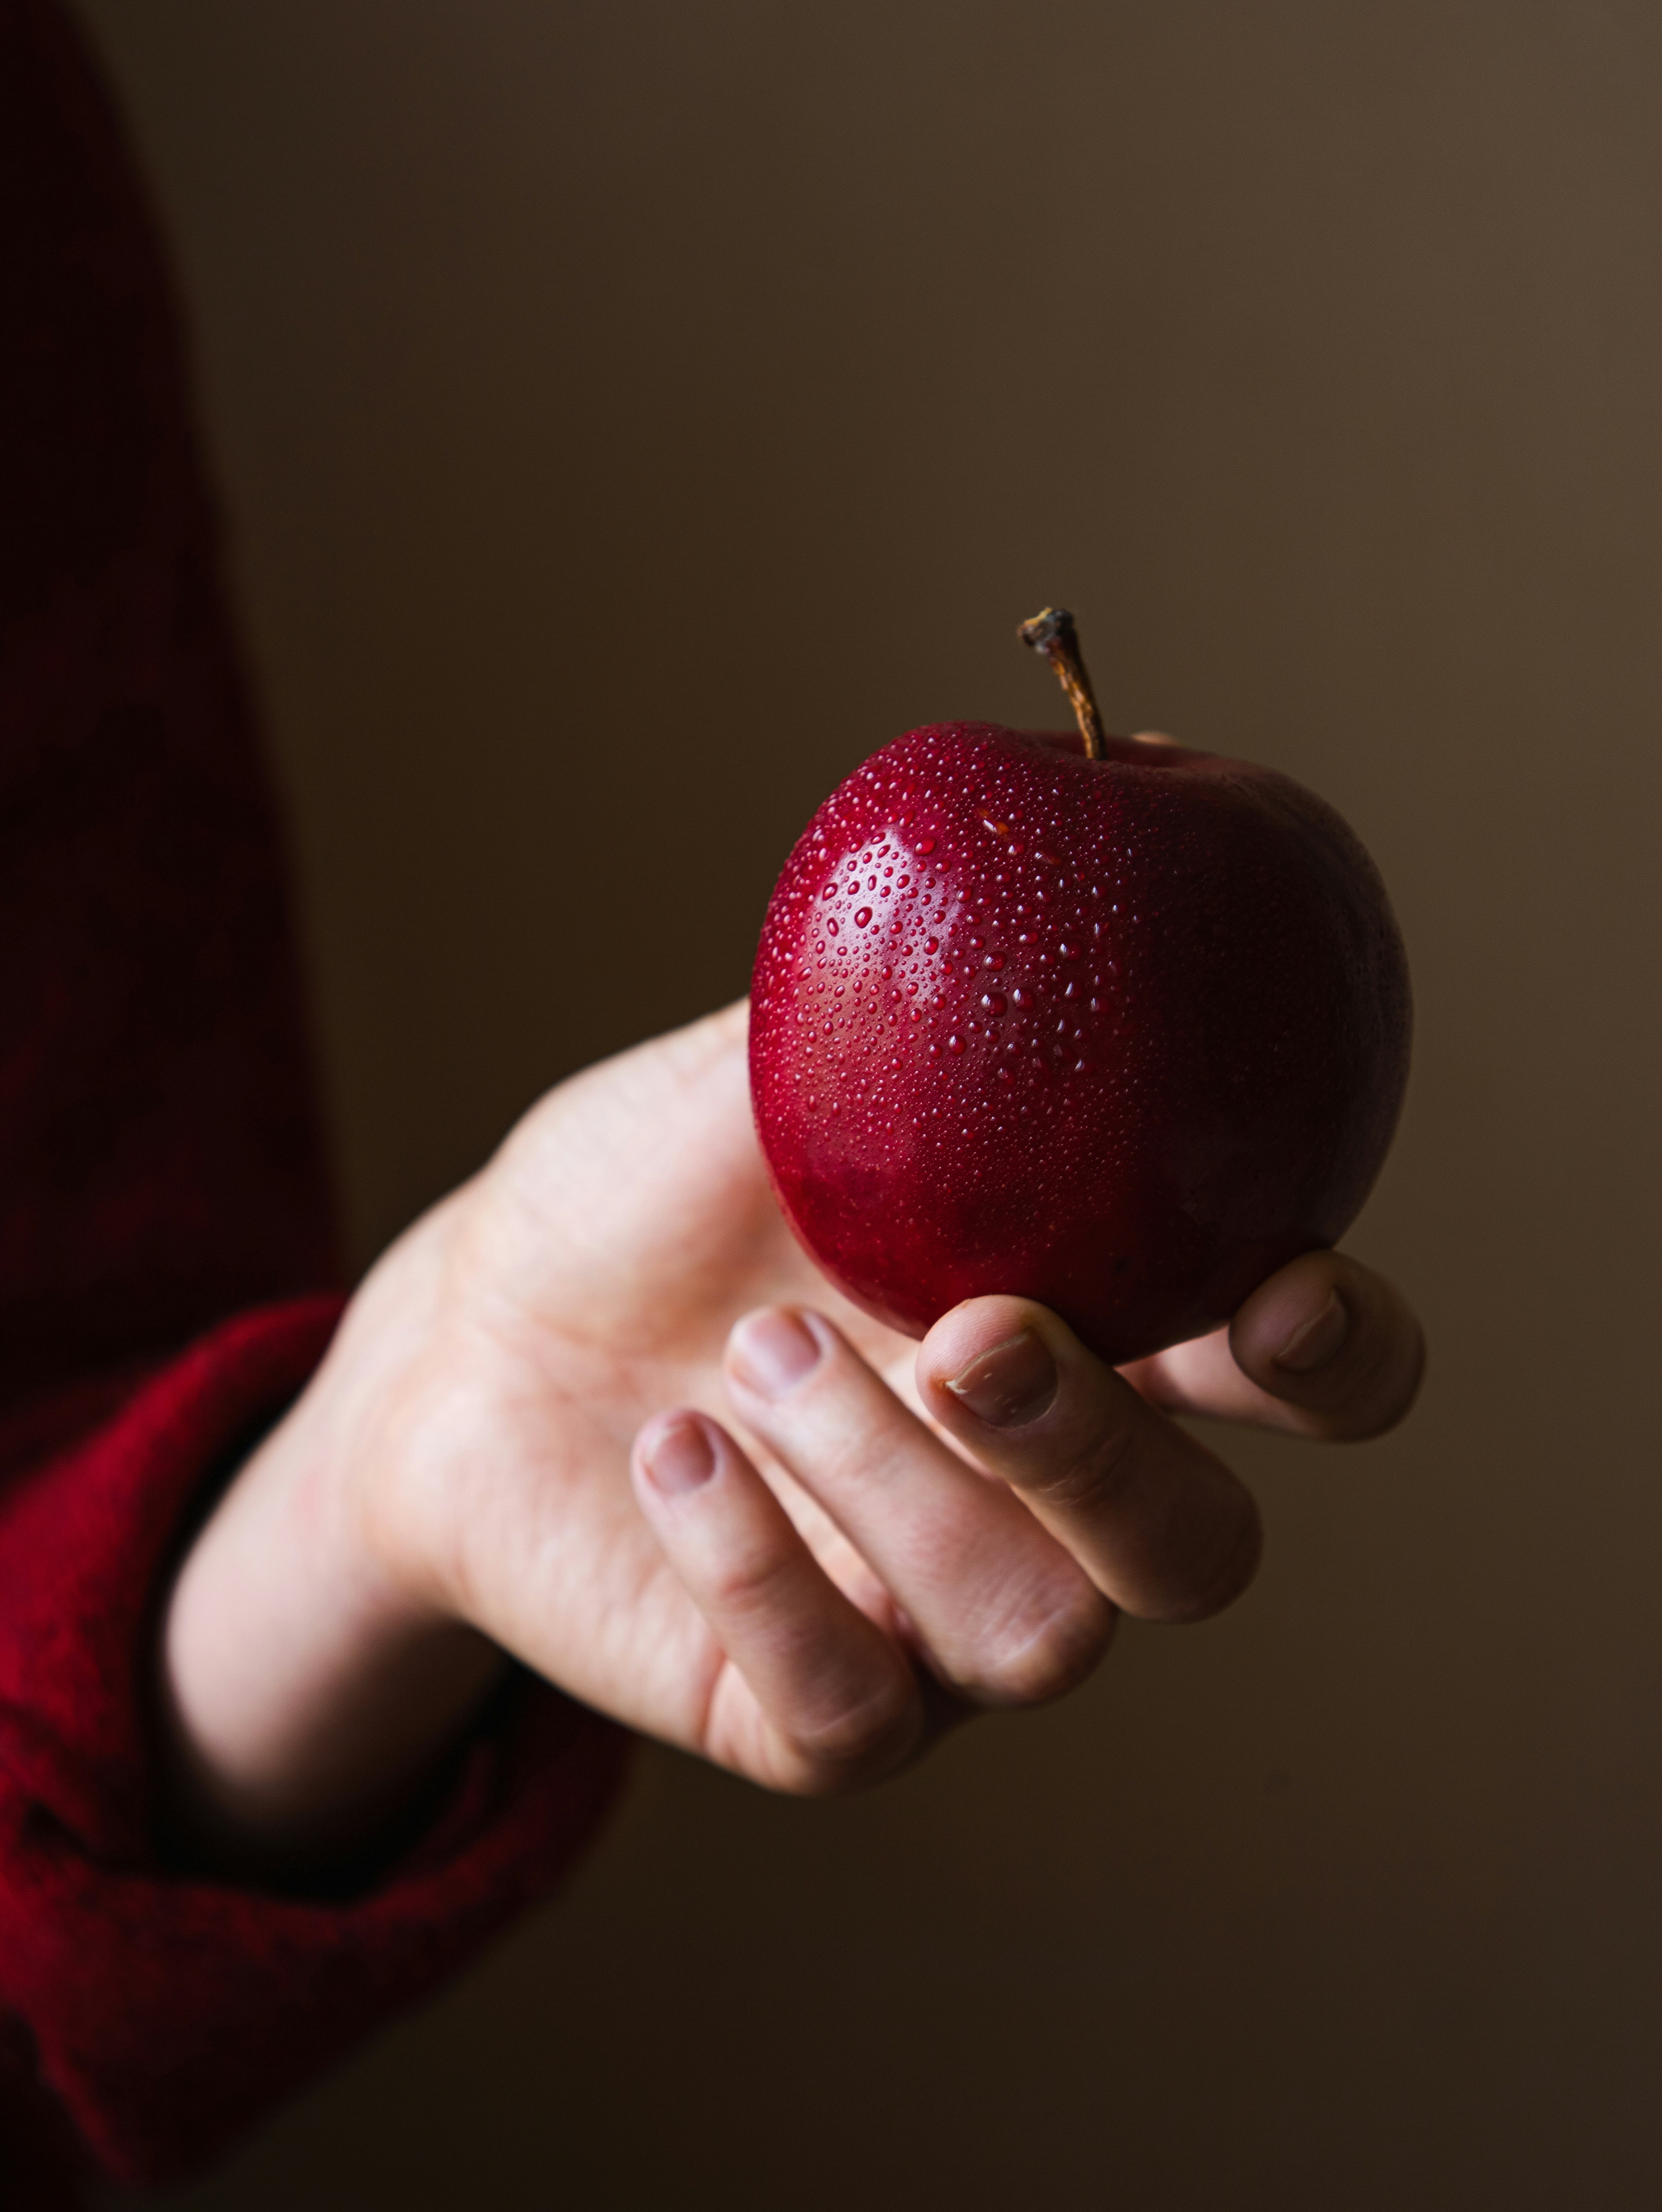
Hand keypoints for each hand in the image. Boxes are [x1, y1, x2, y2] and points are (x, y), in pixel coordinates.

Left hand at [160, 1003, 1424, 1872]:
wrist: (471, 1331)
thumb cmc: (646, 1189)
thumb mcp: (768, 1069)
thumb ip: (917, 999)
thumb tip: (1053, 817)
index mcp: (1091, 1327)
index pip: (1301, 1377)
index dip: (1338, 1357)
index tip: (1278, 1291)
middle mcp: (1046, 1496)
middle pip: (1197, 1554)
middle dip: (1101, 1451)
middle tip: (963, 1335)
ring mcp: (934, 1625)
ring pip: (1036, 1638)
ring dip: (895, 1489)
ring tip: (750, 1351)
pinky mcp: (807, 1714)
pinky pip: (851, 1714)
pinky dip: (757, 1573)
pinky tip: (670, 1451)